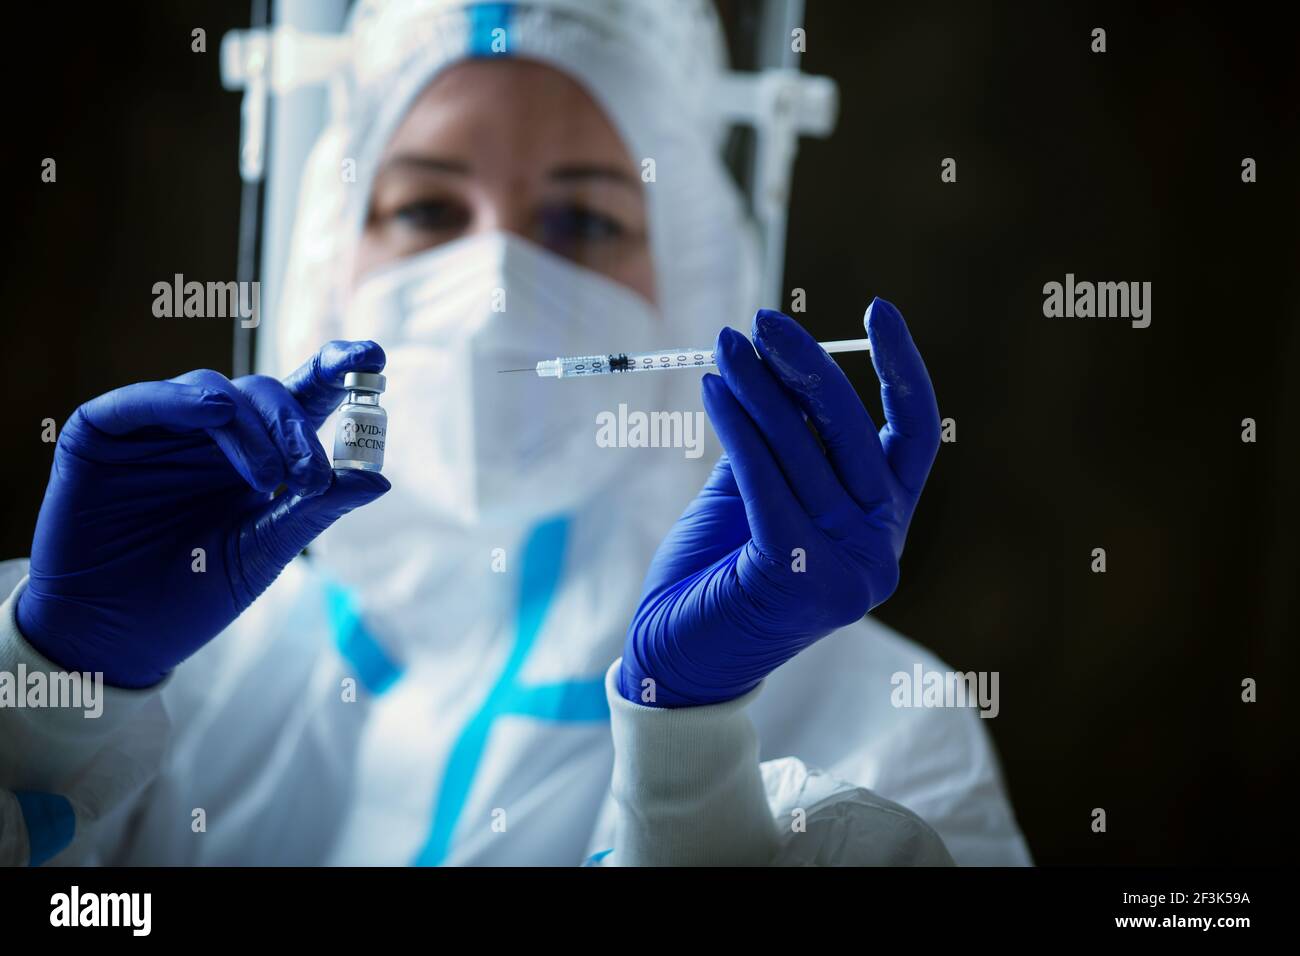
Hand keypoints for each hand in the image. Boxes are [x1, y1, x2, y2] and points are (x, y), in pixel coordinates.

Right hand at [16, 341, 390, 687]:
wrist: (118, 637)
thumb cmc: (194, 592)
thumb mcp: (265, 549)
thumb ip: (315, 508)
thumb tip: (380, 479)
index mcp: (257, 454)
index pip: (302, 398)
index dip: (335, 370)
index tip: (372, 356)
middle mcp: (211, 433)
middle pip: (264, 392)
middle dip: (295, 426)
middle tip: (312, 474)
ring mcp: (157, 430)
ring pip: (213, 391)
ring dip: (252, 429)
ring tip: (268, 480)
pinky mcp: (101, 436)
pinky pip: (139, 402)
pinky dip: (175, 400)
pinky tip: (209, 410)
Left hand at [619, 300, 939, 706]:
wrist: (676, 659)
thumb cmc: (715, 571)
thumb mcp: (757, 492)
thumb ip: (781, 439)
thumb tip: (777, 360)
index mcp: (884, 523)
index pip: (915, 436)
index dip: (902, 370)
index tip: (878, 311)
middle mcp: (880, 548)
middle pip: (857, 434)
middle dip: (807, 367)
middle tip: (761, 322)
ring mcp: (848, 570)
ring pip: (806, 454)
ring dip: (761, 390)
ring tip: (727, 346)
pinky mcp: (801, 580)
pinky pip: (768, 483)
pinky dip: (740, 429)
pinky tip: (715, 390)